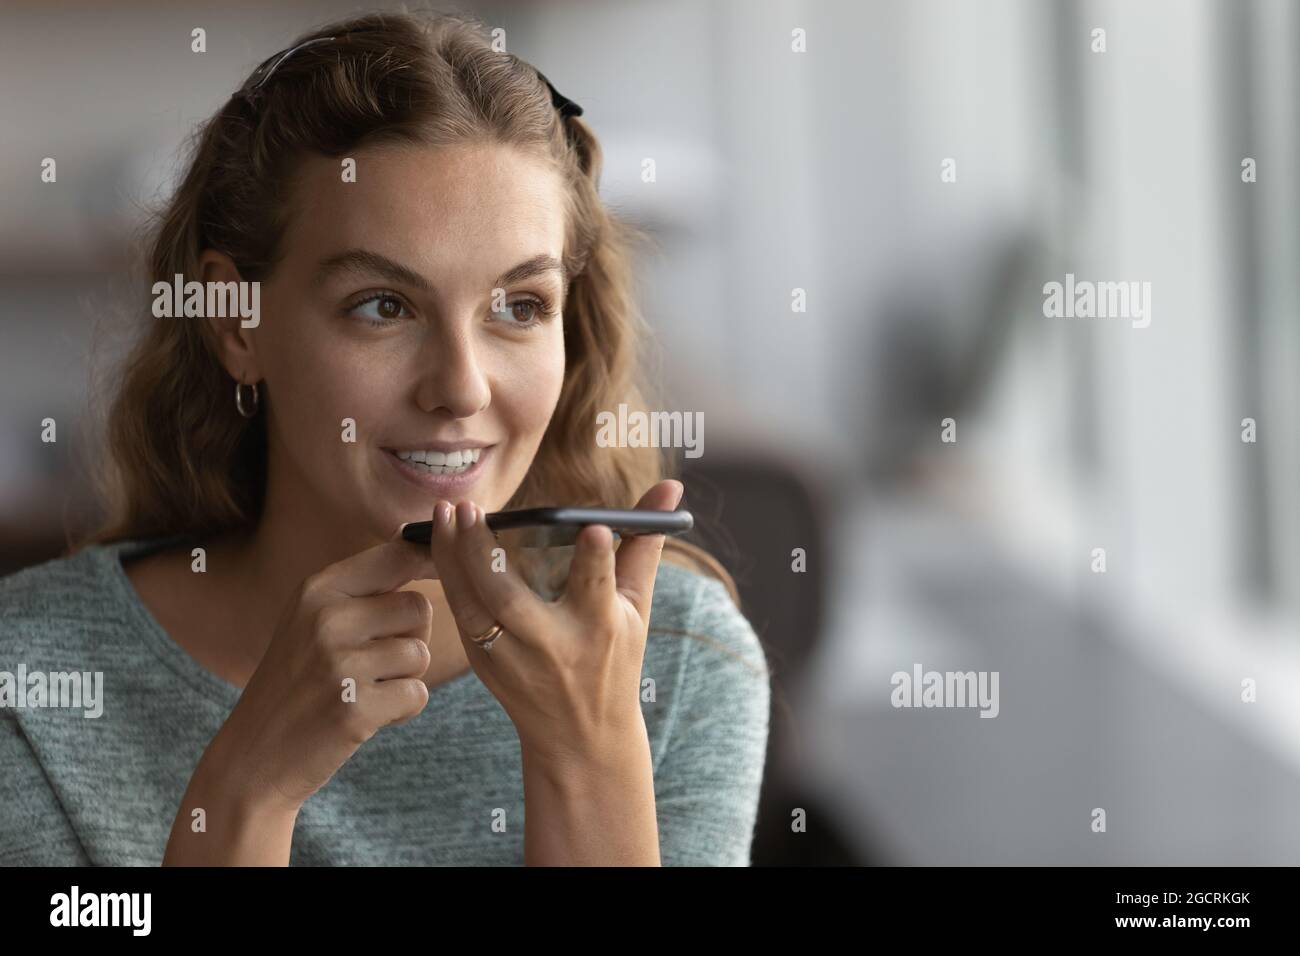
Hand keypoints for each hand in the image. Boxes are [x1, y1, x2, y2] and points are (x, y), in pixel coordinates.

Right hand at [210, 540, 440, 811]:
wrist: (253, 757)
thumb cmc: (297, 684)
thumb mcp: (313, 621)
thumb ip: (364, 588)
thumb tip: (427, 544)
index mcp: (317, 589)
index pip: (397, 556)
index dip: (431, 562)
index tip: (444, 572)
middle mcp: (327, 618)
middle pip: (418, 608)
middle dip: (411, 638)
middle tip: (375, 664)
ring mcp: (339, 663)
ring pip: (420, 653)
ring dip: (405, 677)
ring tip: (364, 691)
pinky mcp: (354, 708)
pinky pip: (417, 694)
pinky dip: (402, 710)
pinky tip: (366, 717)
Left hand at [429, 479, 684, 766]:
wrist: (580, 737)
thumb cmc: (614, 659)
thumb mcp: (637, 608)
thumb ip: (644, 544)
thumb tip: (671, 485)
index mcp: (600, 628)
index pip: (598, 589)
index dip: (598, 560)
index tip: (593, 528)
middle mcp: (553, 646)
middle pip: (510, 598)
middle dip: (484, 552)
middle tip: (470, 507)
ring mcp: (512, 659)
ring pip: (472, 607)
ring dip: (451, 558)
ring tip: (442, 513)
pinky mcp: (484, 665)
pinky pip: (459, 615)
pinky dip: (446, 576)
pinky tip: (437, 540)